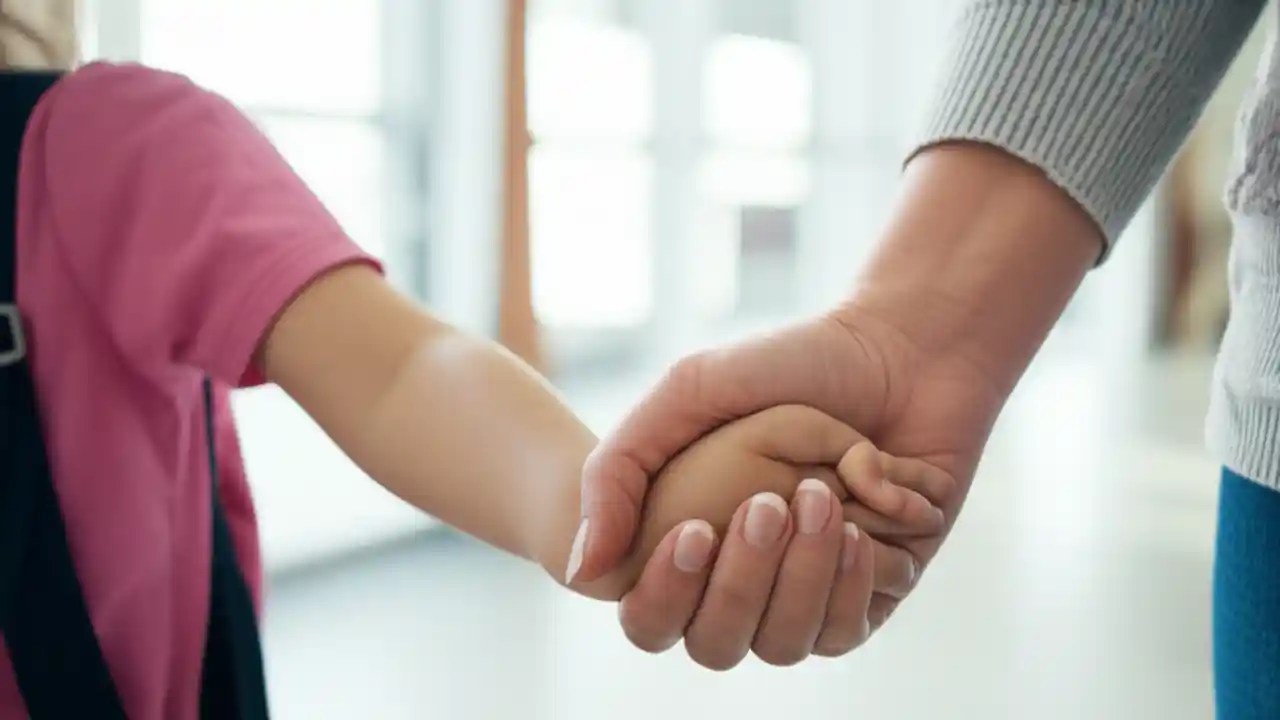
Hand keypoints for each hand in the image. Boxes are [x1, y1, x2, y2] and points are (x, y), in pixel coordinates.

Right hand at [575, 144, 1099, 662]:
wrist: (903, 350)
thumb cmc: (789, 365)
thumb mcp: (687, 394)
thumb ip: (617, 471)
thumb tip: (582, 570)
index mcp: (689, 542)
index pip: (652, 619)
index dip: (668, 593)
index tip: (699, 529)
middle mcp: (743, 580)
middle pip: (717, 643)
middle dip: (744, 581)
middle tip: (771, 503)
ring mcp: (806, 594)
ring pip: (786, 643)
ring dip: (804, 576)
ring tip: (826, 496)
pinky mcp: (870, 594)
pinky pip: (848, 630)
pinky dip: (856, 577)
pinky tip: (869, 520)